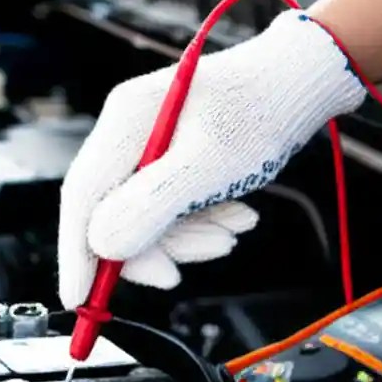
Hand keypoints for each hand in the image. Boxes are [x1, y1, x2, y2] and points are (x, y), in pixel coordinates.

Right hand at [57, 11, 364, 308]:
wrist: (304, 80)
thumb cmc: (262, 112)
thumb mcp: (208, 166)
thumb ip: (151, 206)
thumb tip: (103, 246)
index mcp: (125, 122)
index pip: (82, 198)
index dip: (76, 254)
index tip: (78, 300)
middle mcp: (129, 131)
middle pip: (114, 212)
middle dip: (156, 246)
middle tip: (197, 262)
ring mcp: (150, 142)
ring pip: (149, 213)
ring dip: (190, 234)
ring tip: (236, 228)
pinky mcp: (175, 154)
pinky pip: (173, 203)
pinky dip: (202, 218)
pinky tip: (238, 213)